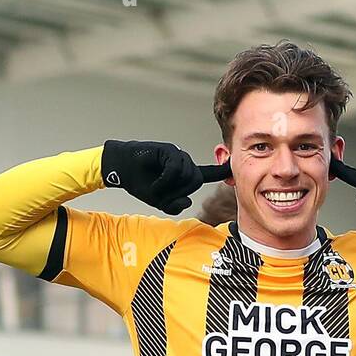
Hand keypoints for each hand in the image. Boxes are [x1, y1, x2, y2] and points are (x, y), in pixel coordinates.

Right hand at [102, 141, 228, 213]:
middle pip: (195, 181)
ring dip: (169, 189)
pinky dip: (165, 181)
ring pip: (187, 176)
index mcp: (183, 174)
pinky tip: (154, 184)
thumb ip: (175, 205)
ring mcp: (177, 155)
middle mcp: (183, 163)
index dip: (219, 172)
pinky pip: (175, 171)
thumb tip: (188, 200)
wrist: (122, 169)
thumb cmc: (140, 182)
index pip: (205, 174)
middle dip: (178, 193)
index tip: (232, 168)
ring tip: (154, 188)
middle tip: (160, 195)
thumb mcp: (160, 201)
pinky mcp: (169, 150)